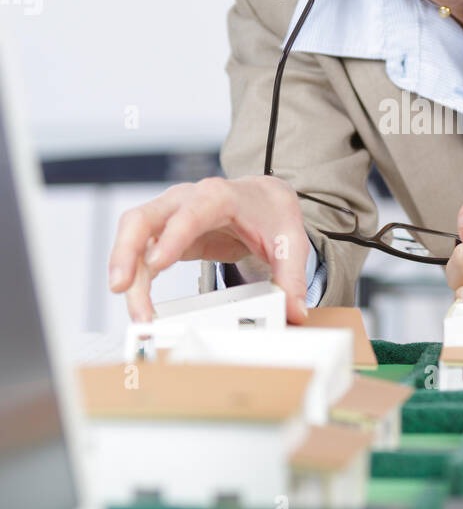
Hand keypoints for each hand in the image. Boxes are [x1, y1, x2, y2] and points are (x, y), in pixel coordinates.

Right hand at [107, 175, 311, 324]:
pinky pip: (139, 252)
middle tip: (122, 287)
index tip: (157, 264)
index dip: (171, 237)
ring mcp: (169, 215)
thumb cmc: (271, 212)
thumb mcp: (289, 241)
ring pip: (132, 235)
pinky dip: (134, 277)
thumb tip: (294, 310)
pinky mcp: (164, 233)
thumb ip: (291, 276)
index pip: (189, 213)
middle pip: (143, 218)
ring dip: (124, 270)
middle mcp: (185, 200)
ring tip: (135, 311)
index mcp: (218, 196)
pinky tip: (138, 303)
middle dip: (126, 252)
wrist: (265, 198)